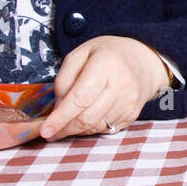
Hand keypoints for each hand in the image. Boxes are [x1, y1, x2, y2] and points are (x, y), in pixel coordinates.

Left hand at [39, 36, 168, 139]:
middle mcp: (121, 85)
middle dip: (65, 128)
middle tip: (49, 131)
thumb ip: (64, 79)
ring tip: (65, 124)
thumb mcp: (80, 54)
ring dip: (76, 130)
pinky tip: (83, 120)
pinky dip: (90, 128)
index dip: (60, 117)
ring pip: (95, 127)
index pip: (79, 98)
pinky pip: (105, 129)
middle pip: (87, 117)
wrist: (141, 61)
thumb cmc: (106, 55)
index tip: (45, 130)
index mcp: (106, 64)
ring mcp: (129, 102)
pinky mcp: (132, 114)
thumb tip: (57, 109)